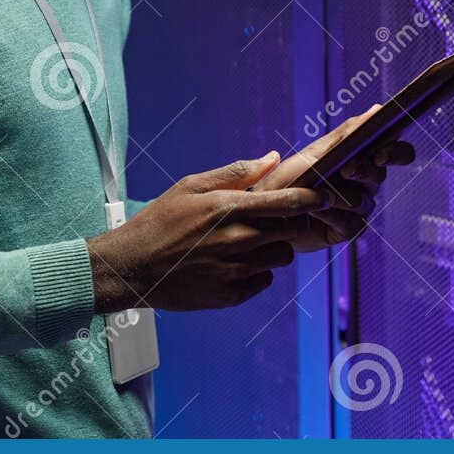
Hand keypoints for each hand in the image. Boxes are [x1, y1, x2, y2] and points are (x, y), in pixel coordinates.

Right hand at [85, 153, 322, 312]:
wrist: (131, 268)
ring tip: (250, 242)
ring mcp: (234, 271)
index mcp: (227, 208)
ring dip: (274, 248)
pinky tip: (235, 262)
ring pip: (280, 258)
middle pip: (291, 232)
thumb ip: (236, 173)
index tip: (322, 197)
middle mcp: (235, 240)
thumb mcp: (190, 186)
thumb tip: (272, 158)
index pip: (286, 203)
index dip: (311, 200)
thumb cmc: (158, 222)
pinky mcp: (230, 295)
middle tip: (279, 220)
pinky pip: (263, 281)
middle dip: (292, 224)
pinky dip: (257, 271)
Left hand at [254, 106, 417, 252]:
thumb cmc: (287, 179)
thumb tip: (377, 108)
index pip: (392, 149)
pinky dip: (330, 217)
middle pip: (381, 174)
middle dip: (364, 171)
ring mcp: (357, 208)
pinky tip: (314, 214)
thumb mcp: (314, 153)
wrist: (265, 214)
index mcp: (359, 157)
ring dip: (338, 196)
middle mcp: (363, 182)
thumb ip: (346, 134)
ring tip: (316, 195)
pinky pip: (350, 223)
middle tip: (347, 169)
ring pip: (362, 200)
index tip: (380, 153)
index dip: (395, 150)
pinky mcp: (348, 230)